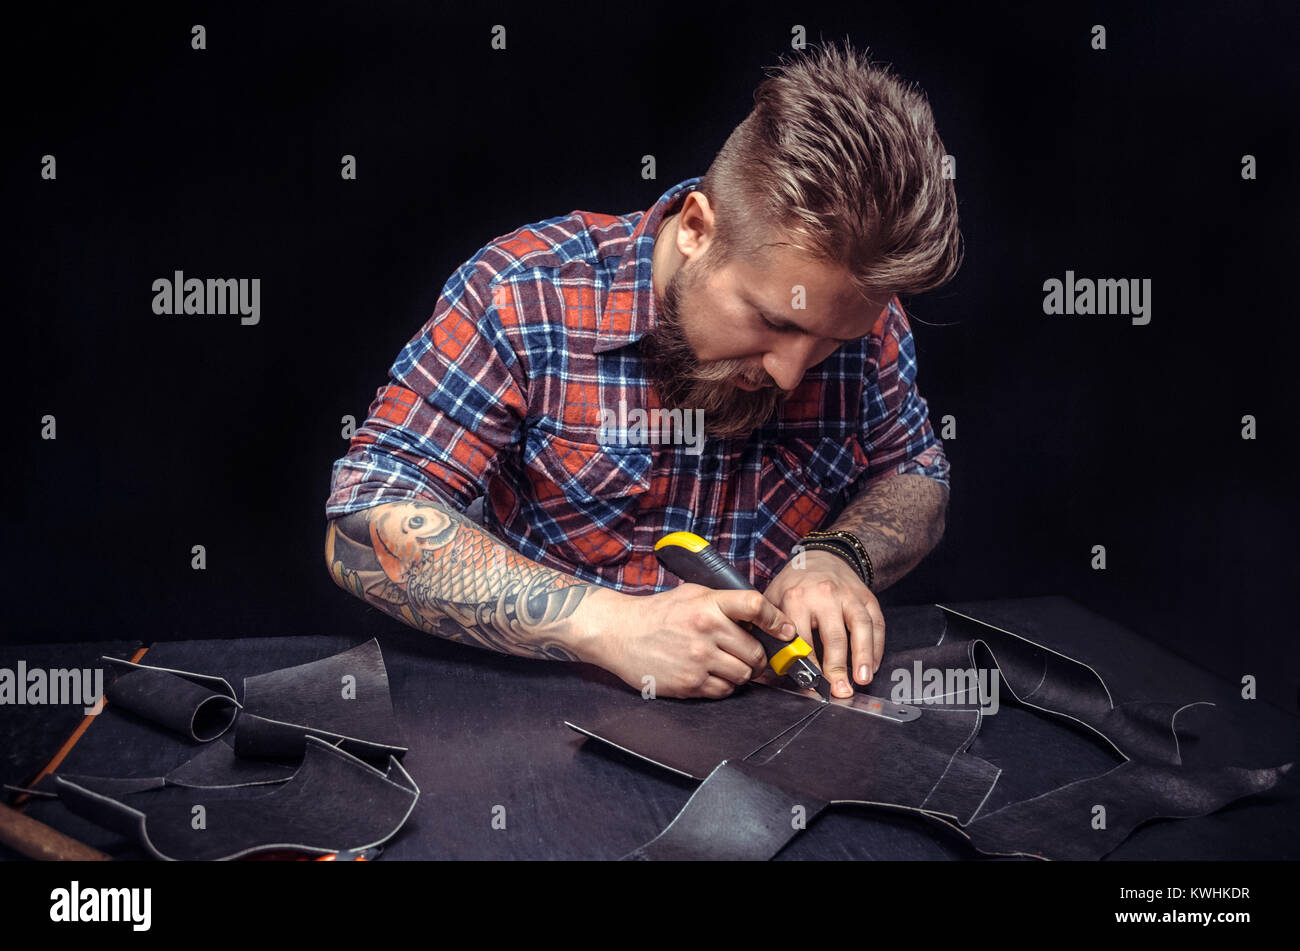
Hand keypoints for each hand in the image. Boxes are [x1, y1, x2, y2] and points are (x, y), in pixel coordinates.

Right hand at [586, 583, 797, 698]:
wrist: (618, 633)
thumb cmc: (657, 612)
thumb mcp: (692, 594)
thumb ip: (724, 601)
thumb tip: (760, 616)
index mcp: (708, 604)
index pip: (755, 607)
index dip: (777, 620)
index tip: (785, 630)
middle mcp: (705, 631)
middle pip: (756, 651)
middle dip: (758, 655)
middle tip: (749, 654)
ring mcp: (698, 660)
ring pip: (744, 675)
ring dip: (742, 672)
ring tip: (728, 664)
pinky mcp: (688, 684)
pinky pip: (724, 691)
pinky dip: (724, 686)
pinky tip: (711, 674)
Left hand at [762, 549, 884, 697]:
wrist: (822, 557)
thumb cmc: (794, 586)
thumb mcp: (773, 600)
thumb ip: (770, 630)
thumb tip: (769, 667)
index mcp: (796, 598)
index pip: (801, 637)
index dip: (807, 663)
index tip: (810, 683)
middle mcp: (825, 595)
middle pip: (833, 635)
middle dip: (837, 667)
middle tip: (839, 690)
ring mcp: (849, 596)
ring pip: (861, 627)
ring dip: (863, 656)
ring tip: (862, 680)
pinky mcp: (867, 598)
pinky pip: (877, 623)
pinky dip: (877, 647)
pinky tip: (872, 665)